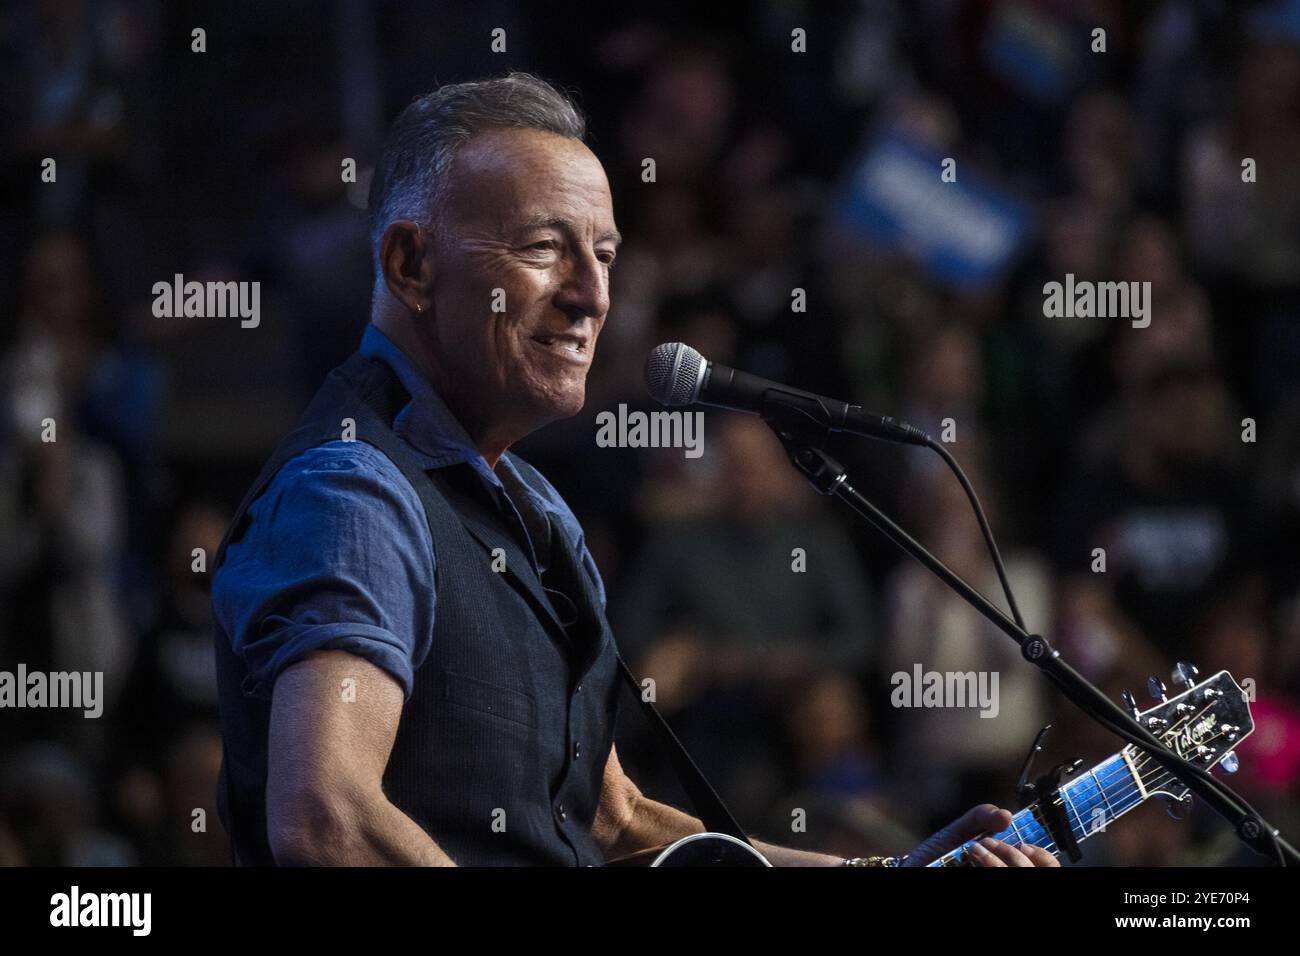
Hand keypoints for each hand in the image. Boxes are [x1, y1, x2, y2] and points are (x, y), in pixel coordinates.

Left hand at [903, 803, 1059, 867]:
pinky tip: (964, 866)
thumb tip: (1006, 816)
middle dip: (1010, 856)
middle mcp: (1008, 871)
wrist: (913, 869)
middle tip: (984, 845)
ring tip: (971, 851)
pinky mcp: (981, 894)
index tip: (1024, 846)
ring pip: (1011, 875)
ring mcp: (994, 881)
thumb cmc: (938, 855)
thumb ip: (981, 818)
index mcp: (1010, 862)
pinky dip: (984, 868)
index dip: (1044, 857)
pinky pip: (990, 876)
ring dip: (994, 863)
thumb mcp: (959, 831)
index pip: (1048, 865)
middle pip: (1028, 870)